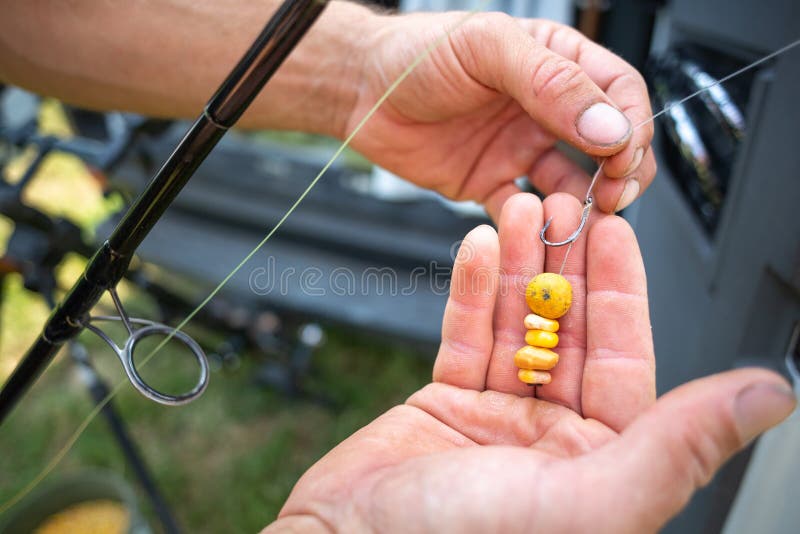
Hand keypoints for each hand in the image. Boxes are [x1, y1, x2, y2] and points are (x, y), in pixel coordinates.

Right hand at [264, 193, 795, 532]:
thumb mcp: (586, 498)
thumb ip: (676, 445)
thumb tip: (769, 397)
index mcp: (600, 465)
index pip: (624, 363)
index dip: (620, 293)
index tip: (616, 233)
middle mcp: (553, 441)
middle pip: (567, 334)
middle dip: (563, 269)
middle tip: (559, 208)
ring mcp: (498, 420)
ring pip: (516, 327)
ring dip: (517, 269)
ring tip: (516, 213)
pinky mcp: (445, 405)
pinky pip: (464, 338)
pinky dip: (469, 292)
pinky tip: (477, 251)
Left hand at [345, 12, 656, 219]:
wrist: (362, 91)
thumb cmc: (417, 55)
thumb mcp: (488, 50)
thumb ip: (551, 83)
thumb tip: (609, 127)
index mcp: (557, 63)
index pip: (619, 93)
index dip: (630, 125)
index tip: (622, 154)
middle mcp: (545, 109)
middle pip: (608, 144)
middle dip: (620, 171)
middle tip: (613, 195)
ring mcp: (521, 149)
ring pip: (573, 183)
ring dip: (584, 204)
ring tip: (579, 218)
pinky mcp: (492, 183)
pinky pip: (524, 212)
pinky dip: (535, 226)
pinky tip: (533, 229)